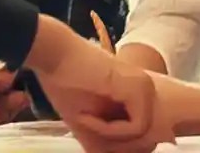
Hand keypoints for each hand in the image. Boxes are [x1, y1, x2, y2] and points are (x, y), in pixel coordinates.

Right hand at [28, 16, 174, 152]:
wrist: (53, 56)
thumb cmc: (65, 84)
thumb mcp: (88, 122)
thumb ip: (105, 141)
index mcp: (135, 95)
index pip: (142, 133)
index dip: (119, 145)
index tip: (93, 140)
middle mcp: (145, 90)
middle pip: (146, 137)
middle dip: (117, 146)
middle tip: (88, 133)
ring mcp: (145, 86)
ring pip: (143, 135)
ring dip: (110, 137)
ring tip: (84, 121)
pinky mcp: (139, 87)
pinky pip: (136, 126)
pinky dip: (110, 130)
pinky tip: (87, 116)